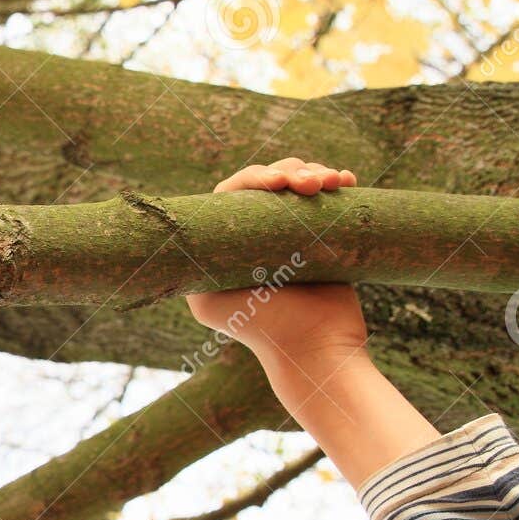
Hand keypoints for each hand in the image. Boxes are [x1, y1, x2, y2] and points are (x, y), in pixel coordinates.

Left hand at [184, 158, 367, 367]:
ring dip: (317, 173)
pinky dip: (338, 182)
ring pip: (299, 183)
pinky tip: (347, 180)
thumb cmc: (262, 328)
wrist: (315, 348)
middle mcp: (256, 236)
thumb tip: (171, 238)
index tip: (279, 183)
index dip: (255, 178)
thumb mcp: (209, 302)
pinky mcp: (322, 237)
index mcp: (228, 244)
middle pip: (269, 183)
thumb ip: (190, 268)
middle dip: (293, 172)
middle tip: (312, 185)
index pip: (233, 193)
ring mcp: (291, 234)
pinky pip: (327, 199)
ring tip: (335, 182)